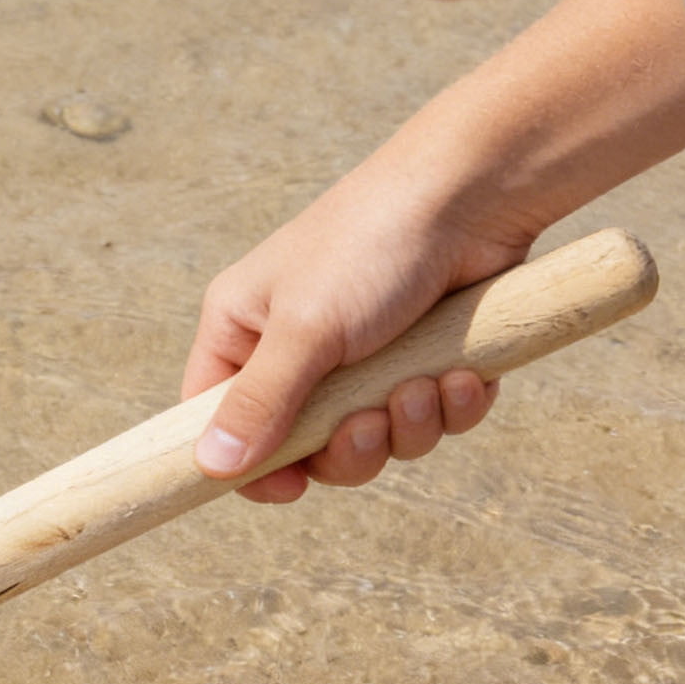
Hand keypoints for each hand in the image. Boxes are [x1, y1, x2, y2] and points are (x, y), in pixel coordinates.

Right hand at [183, 173, 528, 502]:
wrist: (473, 195)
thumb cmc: (369, 244)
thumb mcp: (304, 330)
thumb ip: (259, 403)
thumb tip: (211, 468)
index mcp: (244, 330)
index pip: (218, 419)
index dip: (248, 463)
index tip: (289, 487)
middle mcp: (295, 348)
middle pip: (305, 448)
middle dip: (348, 449)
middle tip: (367, 425)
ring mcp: (362, 357)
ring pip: (375, 441)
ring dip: (407, 425)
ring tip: (423, 383)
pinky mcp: (421, 359)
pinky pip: (430, 420)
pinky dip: (450, 406)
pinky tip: (462, 371)